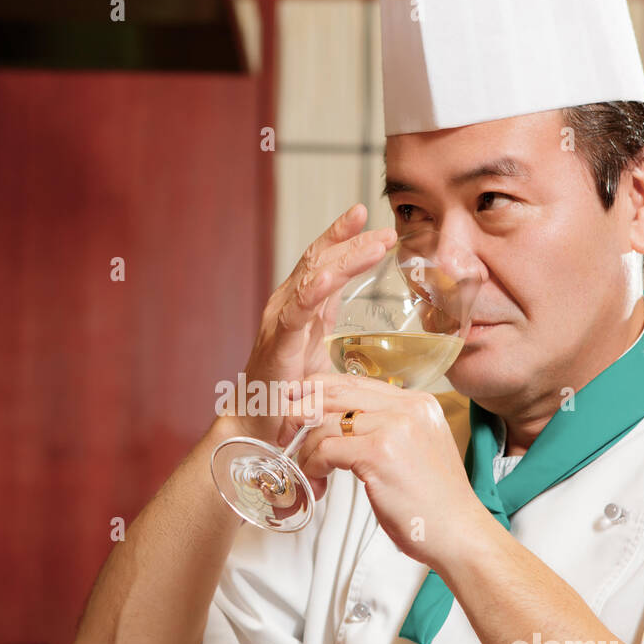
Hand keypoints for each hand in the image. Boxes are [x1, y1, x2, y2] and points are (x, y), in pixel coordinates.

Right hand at [229, 204, 395, 443]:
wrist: (258, 424)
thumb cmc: (289, 395)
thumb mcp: (322, 358)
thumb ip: (339, 336)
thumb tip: (379, 337)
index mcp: (302, 308)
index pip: (324, 263)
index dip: (345, 238)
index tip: (371, 219)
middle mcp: (289, 306)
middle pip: (321, 260)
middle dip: (354, 241)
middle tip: (385, 228)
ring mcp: (281, 321)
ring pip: (315, 277)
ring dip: (346, 258)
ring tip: (375, 244)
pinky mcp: (279, 342)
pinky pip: (297, 310)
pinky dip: (314, 289)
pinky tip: (332, 274)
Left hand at [289, 373, 490, 571]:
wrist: (459, 534)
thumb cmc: (434, 503)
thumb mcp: (416, 450)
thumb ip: (388, 429)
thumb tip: (341, 426)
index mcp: (417, 403)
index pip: (353, 381)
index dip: (317, 391)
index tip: (296, 406)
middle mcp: (407, 407)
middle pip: (334, 393)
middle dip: (301, 413)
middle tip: (288, 437)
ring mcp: (394, 427)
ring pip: (325, 422)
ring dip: (306, 449)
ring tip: (308, 473)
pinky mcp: (379, 453)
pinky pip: (326, 449)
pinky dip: (312, 466)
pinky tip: (317, 482)